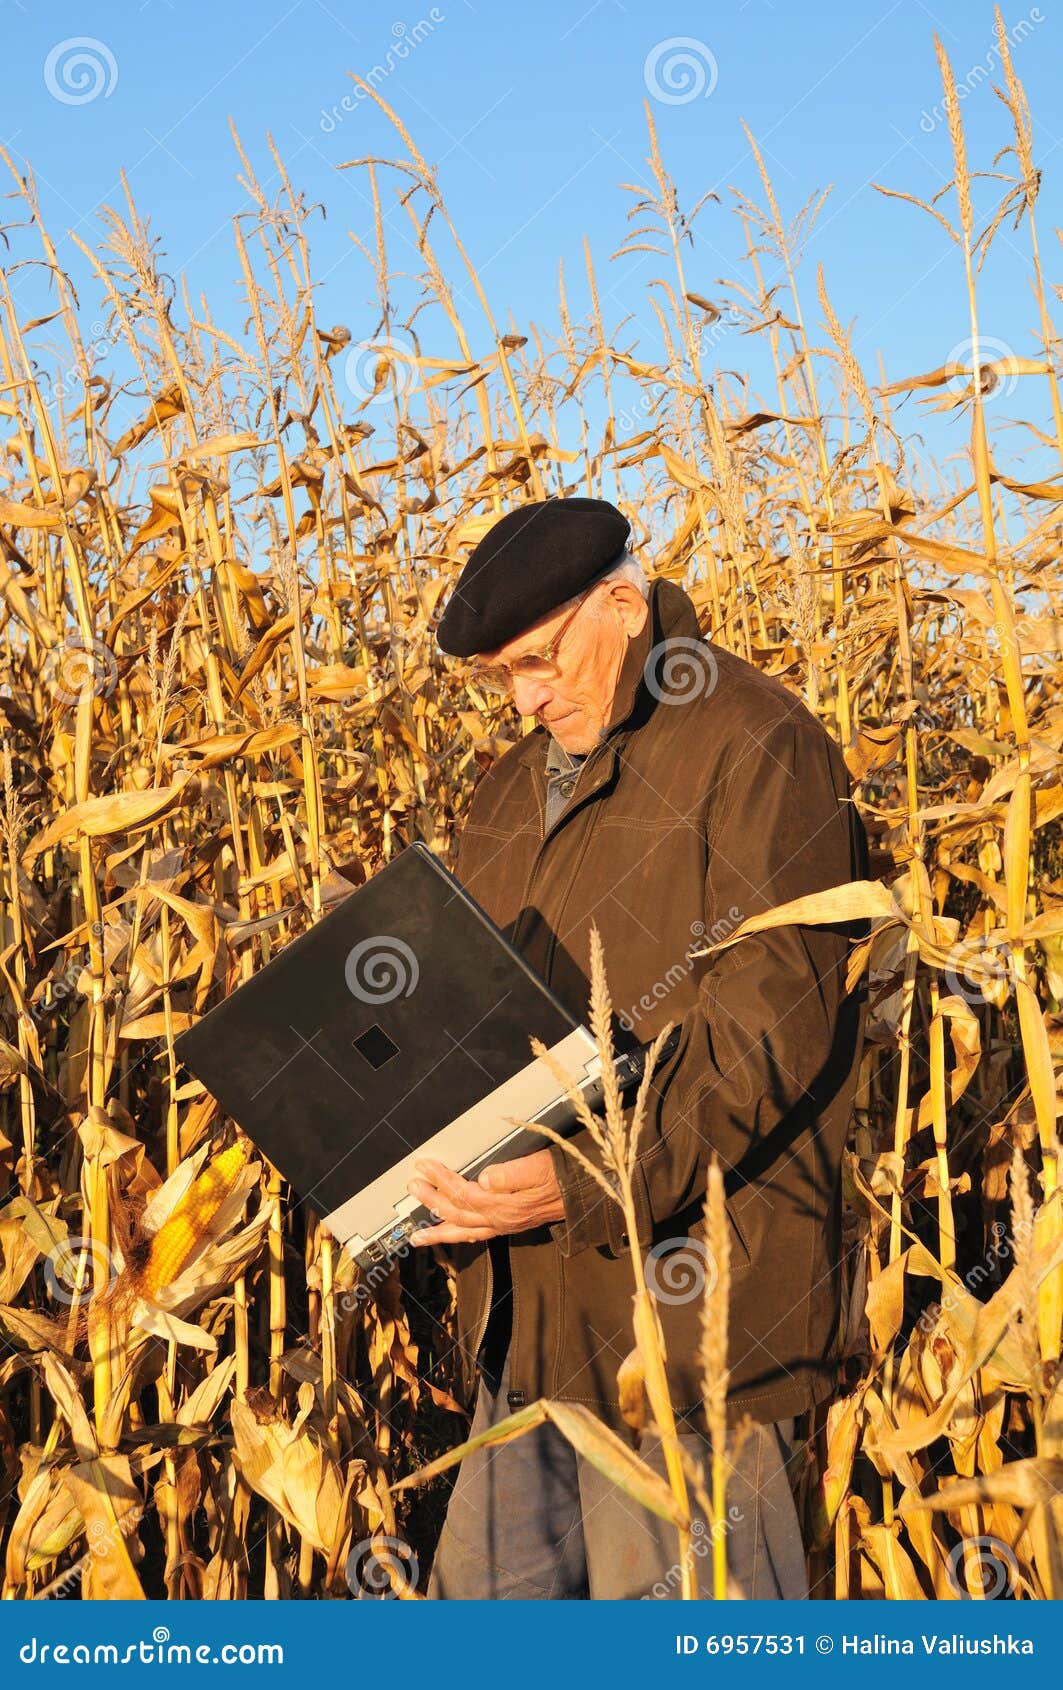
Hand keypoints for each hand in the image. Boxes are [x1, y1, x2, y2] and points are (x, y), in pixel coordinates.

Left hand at [406, 1149, 565, 1244]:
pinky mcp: (507, 1226)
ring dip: (439, 1231)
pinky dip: (458, 1236)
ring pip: (464, 1231)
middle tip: (413, 1186)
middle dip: (432, 1199)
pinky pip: (476, 1235)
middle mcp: (501, 1219)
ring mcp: (503, 1226)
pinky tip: (449, 1234)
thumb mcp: (540, 1167)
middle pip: (458, 1212)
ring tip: (416, 1236)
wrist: (582, 1194)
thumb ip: (513, 1173)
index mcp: (505, 1205)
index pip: (464, 1193)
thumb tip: (486, 1177)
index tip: (425, 1166)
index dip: (442, 1180)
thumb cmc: (562, 1176)